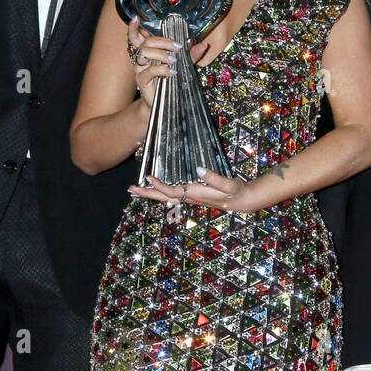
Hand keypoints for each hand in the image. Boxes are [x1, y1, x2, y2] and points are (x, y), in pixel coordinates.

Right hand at [127, 16, 207, 106]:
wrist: (166, 104)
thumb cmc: (172, 82)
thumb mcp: (184, 66)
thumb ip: (191, 55)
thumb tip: (202, 44)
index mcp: (150, 52)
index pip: (137, 37)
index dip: (133, 28)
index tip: (135, 18)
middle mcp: (142, 59)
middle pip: (146, 42)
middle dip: (163, 41)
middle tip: (177, 47)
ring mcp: (140, 69)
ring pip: (145, 53)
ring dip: (162, 54)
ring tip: (174, 60)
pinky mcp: (141, 80)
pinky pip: (149, 70)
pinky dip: (162, 69)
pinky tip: (172, 72)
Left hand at [128, 167, 253, 212]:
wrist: (241, 201)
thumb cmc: (235, 192)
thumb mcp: (229, 184)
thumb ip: (215, 178)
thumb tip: (200, 169)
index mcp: (195, 194)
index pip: (172, 191)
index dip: (159, 185)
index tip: (148, 176)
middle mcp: (189, 197)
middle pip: (163, 197)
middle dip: (146, 193)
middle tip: (130, 190)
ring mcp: (189, 198)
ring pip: (165, 197)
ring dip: (150, 193)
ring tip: (135, 190)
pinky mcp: (191, 195)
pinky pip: (170, 195)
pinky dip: (159, 192)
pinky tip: (153, 190)